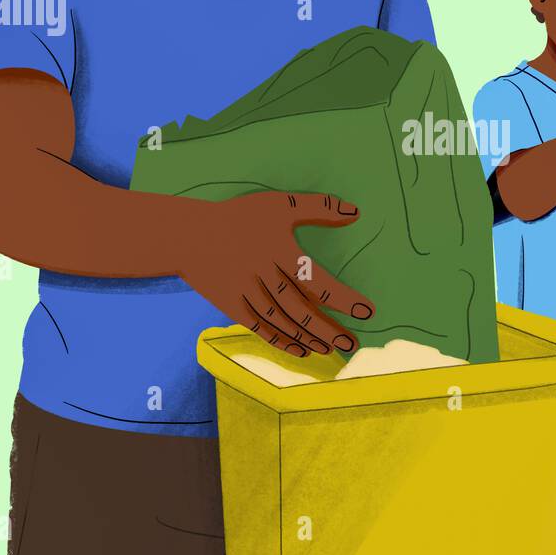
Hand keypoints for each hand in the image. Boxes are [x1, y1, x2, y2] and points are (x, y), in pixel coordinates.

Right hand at [177, 192, 373, 356]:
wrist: (188, 234)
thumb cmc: (238, 217)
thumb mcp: (278, 204)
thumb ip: (318, 207)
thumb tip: (356, 211)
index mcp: (278, 250)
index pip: (316, 280)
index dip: (342, 299)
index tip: (367, 312)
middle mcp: (262, 274)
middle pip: (300, 309)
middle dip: (328, 329)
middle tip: (352, 344)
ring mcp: (245, 292)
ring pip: (282, 322)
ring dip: (309, 338)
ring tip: (333, 348)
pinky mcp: (232, 306)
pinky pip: (260, 328)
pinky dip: (282, 341)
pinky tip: (303, 350)